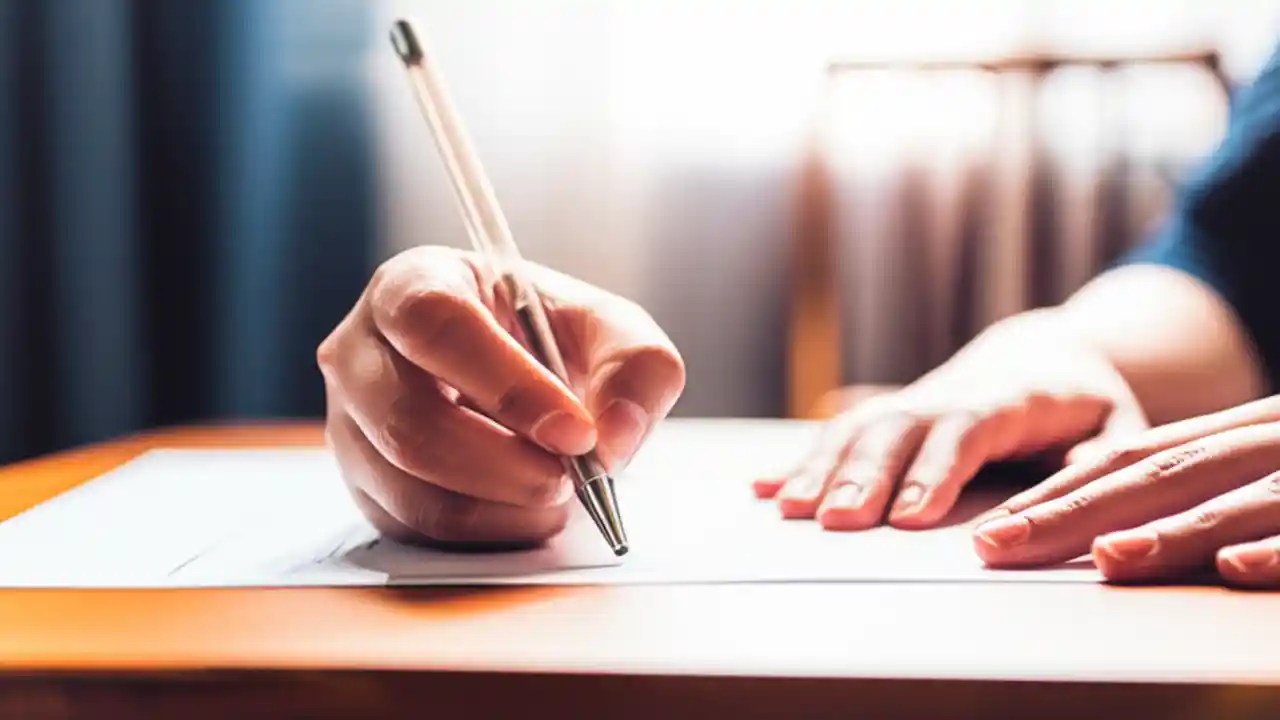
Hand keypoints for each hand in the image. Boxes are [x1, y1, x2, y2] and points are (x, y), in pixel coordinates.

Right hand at [318, 247, 683, 547]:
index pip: (436, 326)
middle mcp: (362, 351)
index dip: (507, 384)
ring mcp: (350, 424)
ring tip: (557, 493)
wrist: (519, 379)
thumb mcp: (609, 331)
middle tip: (571, 478)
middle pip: (410, 422)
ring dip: (501, 508)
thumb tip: (612, 438)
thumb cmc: (548, 341)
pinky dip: (486, 532)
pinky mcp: (363, 485)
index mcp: (413, 285)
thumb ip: (635, 368)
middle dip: (506, 465)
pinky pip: (416, 530)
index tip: (573, 431)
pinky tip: (524, 509)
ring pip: (412, 490)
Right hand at [754, 309, 1147, 529]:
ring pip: (858, 430)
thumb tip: (1070, 494)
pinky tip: (764, 488)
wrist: (1042, 353)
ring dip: (822, 470)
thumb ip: (1097, 459)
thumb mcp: (1115, 426)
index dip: (937, 470)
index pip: (966, 430)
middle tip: (837, 523)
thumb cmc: (1082, 403)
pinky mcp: (888, 417)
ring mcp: (911, 404)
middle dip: (863, 476)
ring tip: (792, 511)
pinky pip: (838, 435)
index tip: (911, 515)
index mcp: (1008, 398)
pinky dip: (801, 462)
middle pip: (898, 430)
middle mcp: (948, 396)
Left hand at [974, 396, 1279, 586]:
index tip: (996, 527)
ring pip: (1235, 499)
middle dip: (1075, 510)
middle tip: (998, 543)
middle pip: (1164, 475)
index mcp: (1239, 435)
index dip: (1061, 492)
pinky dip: (1275, 549)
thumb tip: (1110, 539)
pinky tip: (1231, 566)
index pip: (1136, 461)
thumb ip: (1202, 495)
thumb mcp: (1260, 474)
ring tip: (1103, 555)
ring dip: (1168, 529)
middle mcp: (1268, 445)